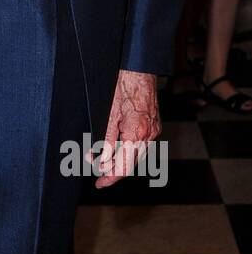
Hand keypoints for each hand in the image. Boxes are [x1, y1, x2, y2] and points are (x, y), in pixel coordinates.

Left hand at [87, 70, 160, 188]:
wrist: (139, 69)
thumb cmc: (122, 86)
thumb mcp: (108, 113)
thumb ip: (105, 140)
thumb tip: (98, 159)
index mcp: (137, 134)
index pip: (123, 166)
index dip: (110, 178)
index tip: (99, 184)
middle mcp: (149, 135)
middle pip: (131, 164)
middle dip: (113, 171)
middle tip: (98, 176)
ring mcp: (153, 131)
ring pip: (136, 156)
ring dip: (120, 161)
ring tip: (103, 162)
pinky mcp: (154, 126)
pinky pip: (140, 146)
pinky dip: (128, 151)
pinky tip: (116, 150)